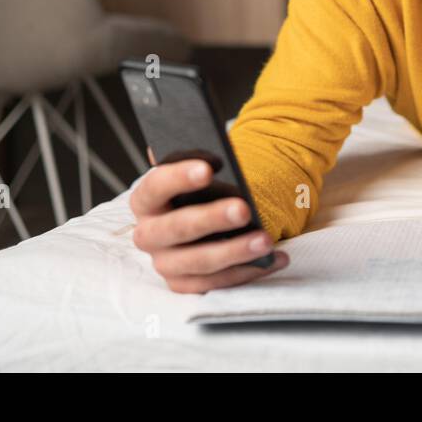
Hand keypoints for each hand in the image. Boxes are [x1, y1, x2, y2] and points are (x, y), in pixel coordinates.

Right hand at [130, 158, 289, 293]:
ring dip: (234, 251)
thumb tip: (198, 136)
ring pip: (198, 262)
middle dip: (211, 219)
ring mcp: (166, 263)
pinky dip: (247, 272)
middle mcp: (148, 235)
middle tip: (243, 208)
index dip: (178, 178)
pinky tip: (275, 257)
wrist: (206, 222)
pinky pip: (216, 284)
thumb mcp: (195, 171)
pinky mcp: (186, 285)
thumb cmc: (202, 191)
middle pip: (176, 229)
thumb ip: (192, 156)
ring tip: (266, 239)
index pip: (154, 187)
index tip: (208, 169)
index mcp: (146, 200)